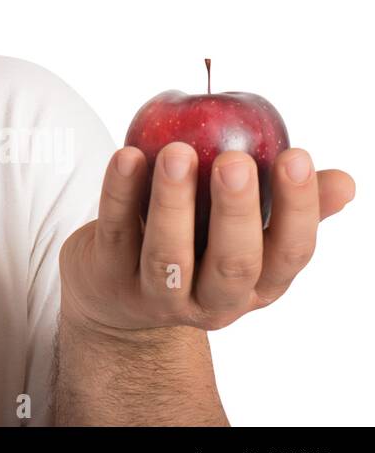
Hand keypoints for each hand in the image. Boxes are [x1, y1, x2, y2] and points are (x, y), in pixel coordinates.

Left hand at [59, 140, 355, 336]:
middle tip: (235, 160)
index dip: (298, 208)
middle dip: (235, 212)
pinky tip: (128, 155)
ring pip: (167, 255)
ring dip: (173, 202)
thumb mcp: (244, 233)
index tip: (297, 156)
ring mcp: (156, 294)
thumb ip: (285, 205)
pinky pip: (116, 229)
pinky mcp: (109, 274)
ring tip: (176, 152)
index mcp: (257, 286)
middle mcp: (212, 300)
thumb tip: (344, 181)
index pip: (290, 253)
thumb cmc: (193, 246)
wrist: (114, 292)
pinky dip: (120, 192)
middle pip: (232, 264)